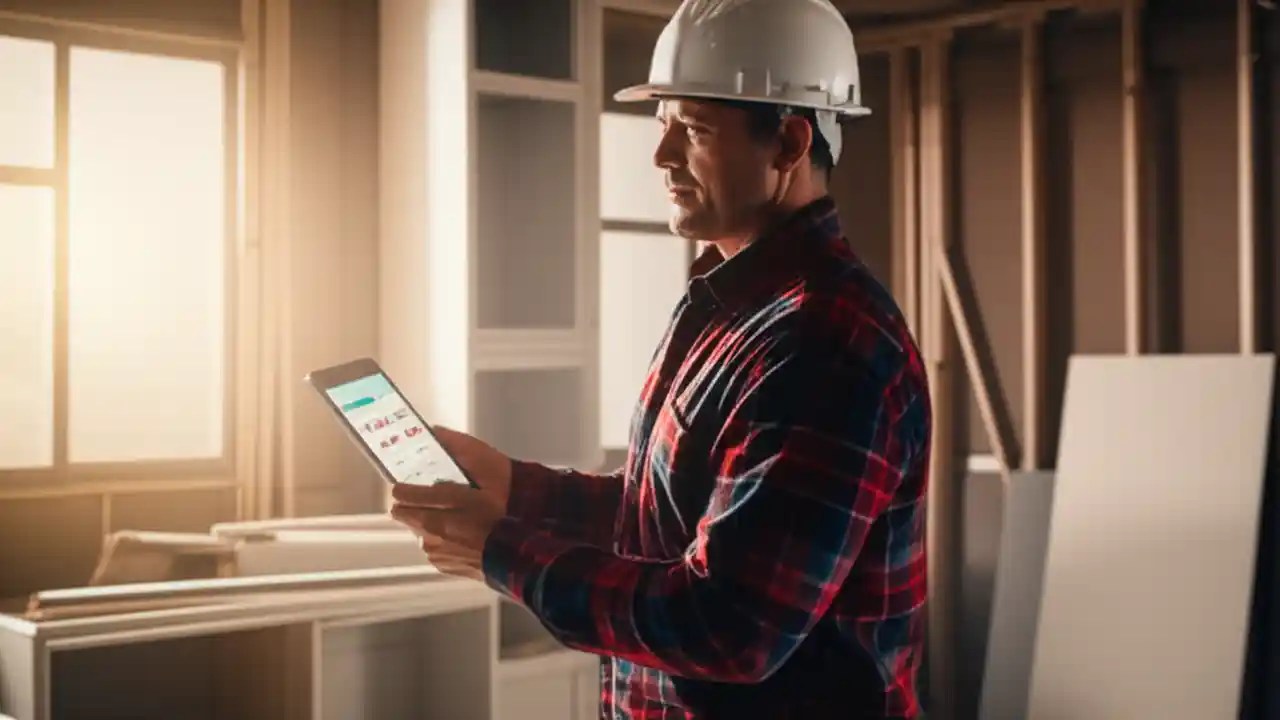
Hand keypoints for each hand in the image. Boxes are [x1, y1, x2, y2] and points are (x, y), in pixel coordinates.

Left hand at [389, 426, 512, 579]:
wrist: (524, 549)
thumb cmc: (509, 503)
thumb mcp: (490, 467)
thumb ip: (460, 447)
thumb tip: (435, 432)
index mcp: (445, 503)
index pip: (405, 494)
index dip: (404, 488)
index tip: (405, 485)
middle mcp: (433, 529)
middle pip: (406, 515)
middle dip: (415, 506)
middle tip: (434, 501)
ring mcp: (437, 550)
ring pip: (420, 532)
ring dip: (430, 525)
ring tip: (455, 521)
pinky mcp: (443, 565)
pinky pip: (434, 549)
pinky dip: (442, 542)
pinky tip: (462, 538)